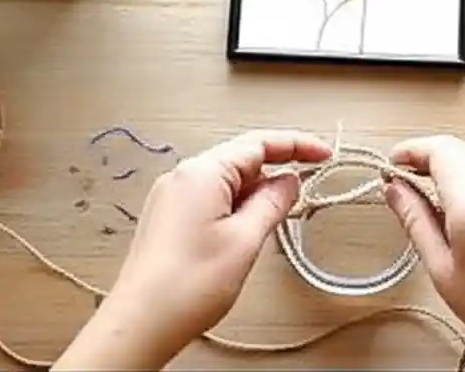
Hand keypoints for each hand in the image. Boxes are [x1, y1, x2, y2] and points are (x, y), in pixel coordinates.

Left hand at [53, 129, 332, 370]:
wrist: (140, 323)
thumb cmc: (187, 285)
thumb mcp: (245, 240)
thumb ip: (272, 203)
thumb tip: (290, 181)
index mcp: (202, 172)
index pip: (258, 143)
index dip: (296, 145)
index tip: (324, 153)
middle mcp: (183, 177)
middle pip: (241, 158)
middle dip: (277, 170)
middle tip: (307, 188)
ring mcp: (172, 196)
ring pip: (226, 180)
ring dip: (256, 192)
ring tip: (277, 218)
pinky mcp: (168, 217)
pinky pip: (210, 197)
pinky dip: (236, 205)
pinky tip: (248, 228)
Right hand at [384, 135, 464, 370]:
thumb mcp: (443, 269)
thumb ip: (416, 221)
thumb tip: (394, 192)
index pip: (439, 150)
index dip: (409, 150)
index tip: (389, 165)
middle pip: (457, 148)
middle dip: (425, 155)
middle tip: (400, 178)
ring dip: (446, 165)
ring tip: (423, 195)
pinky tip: (454, 206)